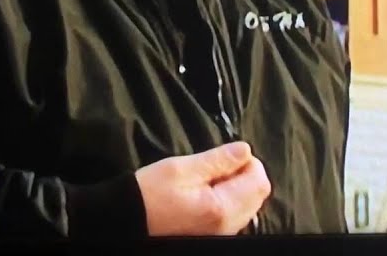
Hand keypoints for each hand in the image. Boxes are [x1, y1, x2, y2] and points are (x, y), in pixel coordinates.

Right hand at [135, 141, 271, 236]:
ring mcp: (221, 234)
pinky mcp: (213, 236)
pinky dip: (230, 200)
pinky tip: (207, 194)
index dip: (249, 162)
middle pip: (258, 196)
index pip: (259, 182)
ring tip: (209, 180)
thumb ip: (217, 160)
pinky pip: (236, 216)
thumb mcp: (180, 168)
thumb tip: (244, 150)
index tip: (227, 156)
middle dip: (246, 175)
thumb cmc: (148, 194)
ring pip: (249, 206)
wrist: (126, 221)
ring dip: (238, 188)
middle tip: (217, 166)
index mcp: (220, 208)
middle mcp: (226, 226)